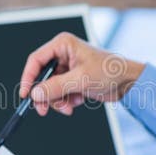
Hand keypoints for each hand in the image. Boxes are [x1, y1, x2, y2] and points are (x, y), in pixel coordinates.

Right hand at [20, 32, 144, 115]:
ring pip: (50, 88)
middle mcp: (63, 54)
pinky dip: (66, 100)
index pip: (36, 60)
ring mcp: (67, 68)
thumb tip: (35, 94)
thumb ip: (55, 87)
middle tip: (43, 110)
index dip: (28, 78)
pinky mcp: (72, 79)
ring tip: (69, 107)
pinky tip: (79, 101)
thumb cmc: (110, 71)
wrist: (129, 82)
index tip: (26, 94)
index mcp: (63, 44)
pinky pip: (59, 93)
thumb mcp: (80, 80)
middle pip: (41, 77)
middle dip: (45, 95)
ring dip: (57, 100)